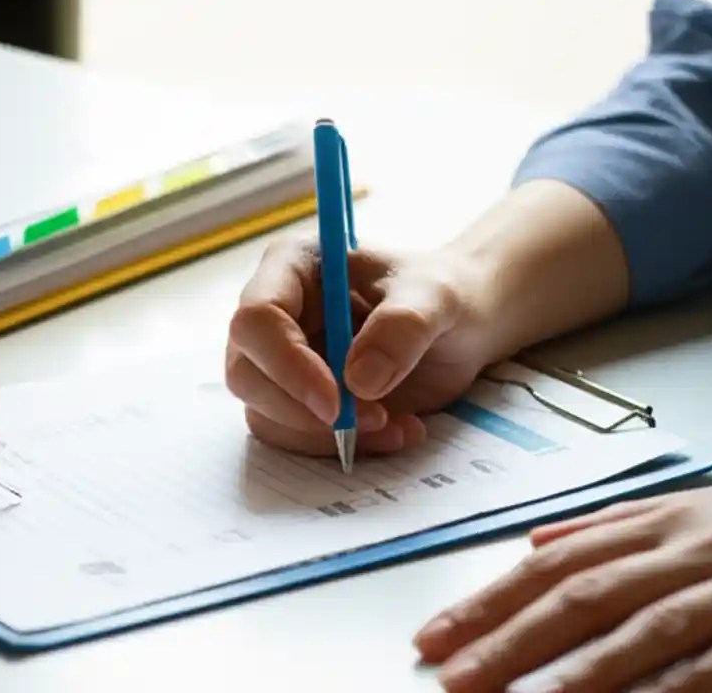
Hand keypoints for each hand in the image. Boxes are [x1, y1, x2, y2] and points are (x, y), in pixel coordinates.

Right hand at [225, 238, 496, 455]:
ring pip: (266, 414)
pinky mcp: (299, 399)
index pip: (256, 318)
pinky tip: (395, 430)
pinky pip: (296, 436)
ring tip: (396, 425)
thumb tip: (358, 380)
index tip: (335, 401)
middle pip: (247, 373)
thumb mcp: (437, 299)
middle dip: (305, 411)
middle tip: (375, 418)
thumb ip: (402, 328)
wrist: (464, 325)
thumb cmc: (445, 294)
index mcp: (293, 266)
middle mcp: (276, 312)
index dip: (286, 364)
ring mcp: (282, 360)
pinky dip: (343, 445)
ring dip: (326, 436)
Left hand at [414, 463, 711, 691]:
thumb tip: (539, 542)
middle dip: (508, 637)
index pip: (557, 561)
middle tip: (449, 673)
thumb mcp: (704, 509)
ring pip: (644, 626)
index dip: (490, 598)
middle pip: (584, 594)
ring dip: (572, 669)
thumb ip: (616, 527)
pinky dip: (680, 687)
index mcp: (666, 520)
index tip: (437, 632)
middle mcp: (695, 547)